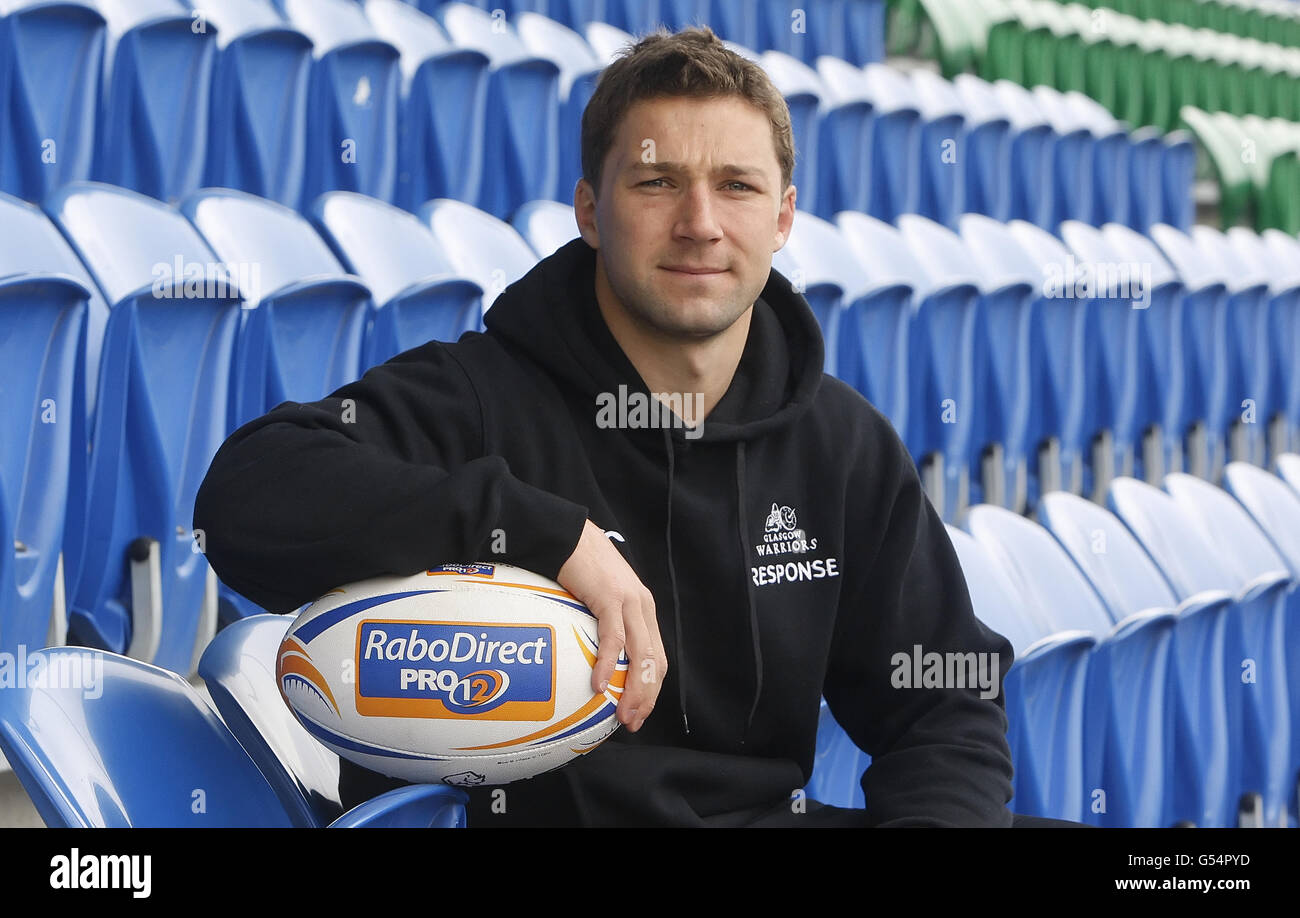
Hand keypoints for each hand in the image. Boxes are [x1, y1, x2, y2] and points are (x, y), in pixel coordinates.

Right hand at [556, 519, 666, 731]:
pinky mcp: (609, 597)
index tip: (638, 714)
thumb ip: (600, 624)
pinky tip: (600, 685)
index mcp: (642, 611)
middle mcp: (642, 608)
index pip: (657, 658)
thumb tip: (585, 658)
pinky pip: (612, 638)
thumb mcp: (596, 599)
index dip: (651, 689)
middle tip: (632, 723)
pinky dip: (609, 664)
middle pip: (655, 662)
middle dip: (647, 697)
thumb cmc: (577, 567)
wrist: (568, 534)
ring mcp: (628, 602)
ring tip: (623, 714)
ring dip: (634, 689)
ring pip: (641, 654)